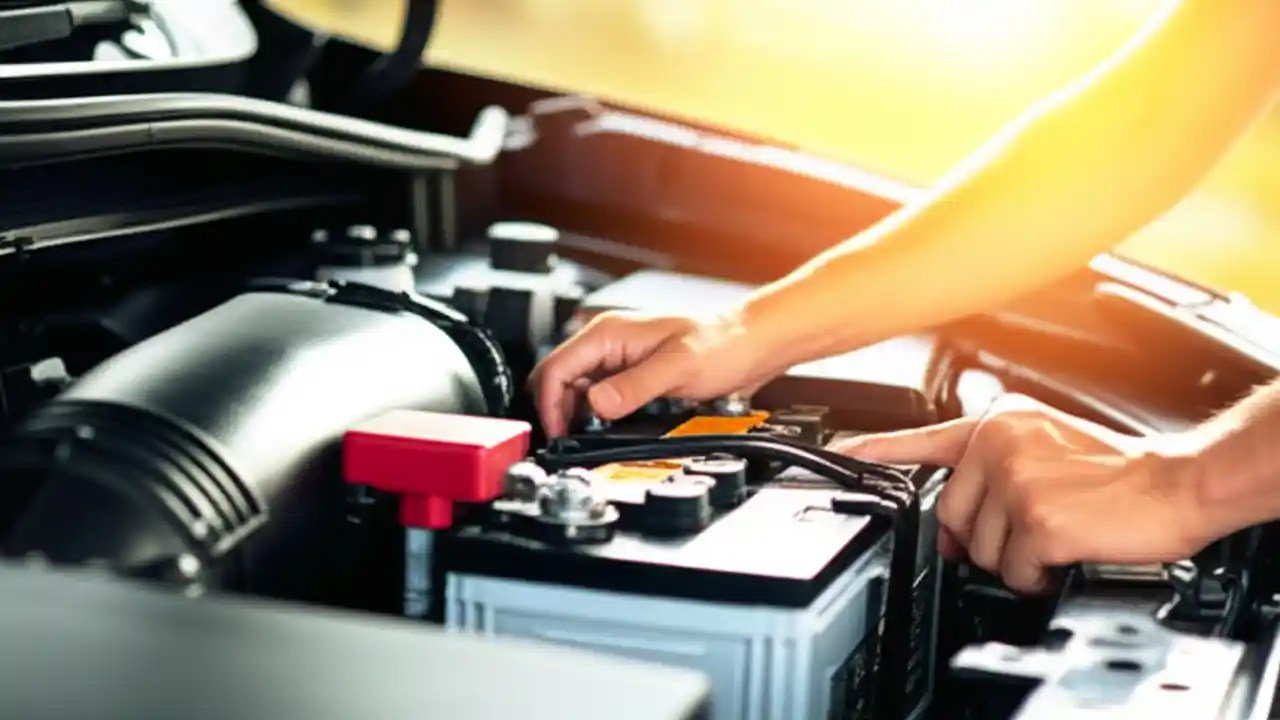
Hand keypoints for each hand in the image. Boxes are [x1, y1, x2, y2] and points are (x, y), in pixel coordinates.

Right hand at [529, 311, 762, 436]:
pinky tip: (607, 431)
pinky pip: (599, 398)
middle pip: (559, 380)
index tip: (558, 434)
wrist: (751, 345)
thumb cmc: (722, 345)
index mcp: (609, 334)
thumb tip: (596, 403)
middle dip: (556, 412)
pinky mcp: (630, 377)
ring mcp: (618, 361)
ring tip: (587, 441)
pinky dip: (595, 417)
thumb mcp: (677, 368)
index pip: (556, 367)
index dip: (549, 404)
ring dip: (576, 416)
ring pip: (576, 392)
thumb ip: (634, 386)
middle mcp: (608, 345)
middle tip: (569, 443)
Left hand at [832, 395, 1210, 593]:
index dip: (876, 449)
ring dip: (1015, 557)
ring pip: (981, 549)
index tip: (839, 453)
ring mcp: (1015, 479)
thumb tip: (955, 529)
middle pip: (952, 515)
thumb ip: (991, 472)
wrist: (1174, 486)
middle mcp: (998, 443)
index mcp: (998, 422)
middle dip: (985, 536)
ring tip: (1055, 531)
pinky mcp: (1036, 517)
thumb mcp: (1046, 448)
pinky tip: (1063, 549)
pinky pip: (1013, 570)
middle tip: (1030, 526)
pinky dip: (1036, 574)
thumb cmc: (1117, 473)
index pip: (923, 439)